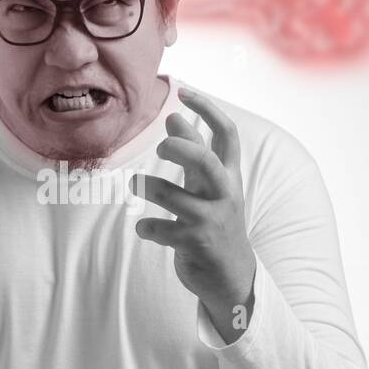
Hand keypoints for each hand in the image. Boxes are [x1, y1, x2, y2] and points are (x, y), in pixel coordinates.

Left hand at [131, 87, 255, 336]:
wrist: (232, 276)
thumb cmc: (216, 221)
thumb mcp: (211, 186)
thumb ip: (195, 155)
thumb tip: (175, 116)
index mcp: (230, 176)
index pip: (227, 134)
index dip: (207, 109)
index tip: (184, 92)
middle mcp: (223, 195)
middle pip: (206, 163)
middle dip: (182, 149)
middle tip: (162, 146)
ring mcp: (210, 221)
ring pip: (175, 198)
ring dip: (149, 188)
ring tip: (135, 185)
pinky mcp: (195, 244)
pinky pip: (163, 231)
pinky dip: (148, 228)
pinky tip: (143, 228)